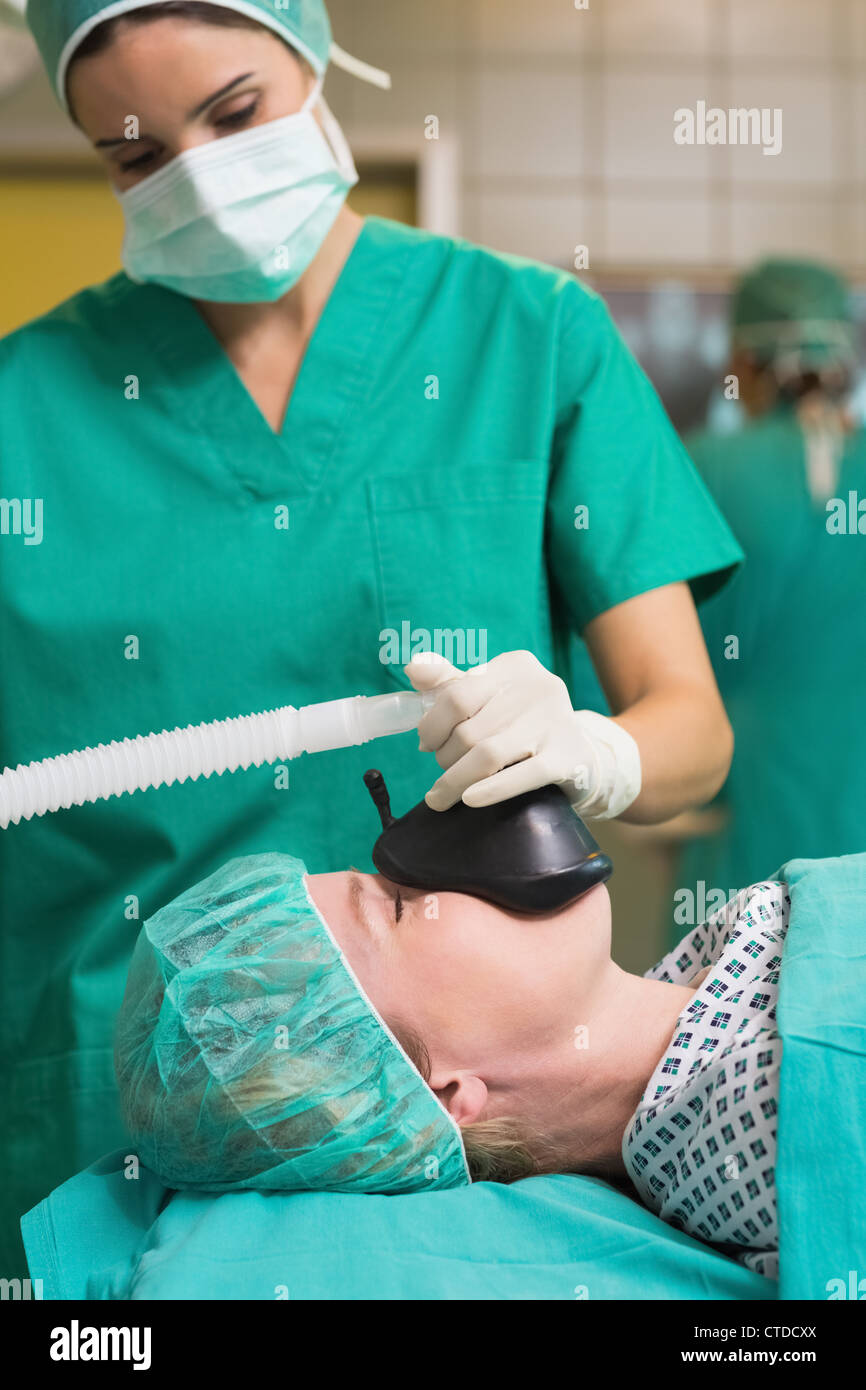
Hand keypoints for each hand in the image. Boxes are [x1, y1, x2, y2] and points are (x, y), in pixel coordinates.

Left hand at [406, 649, 639, 816]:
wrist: (583, 756)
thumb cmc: (523, 724)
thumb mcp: (491, 697)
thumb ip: (452, 684)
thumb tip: (413, 666)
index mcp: (514, 667)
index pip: (456, 694)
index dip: (432, 725)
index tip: (425, 744)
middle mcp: (538, 687)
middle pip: (469, 730)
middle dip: (445, 758)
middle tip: (440, 776)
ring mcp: (555, 722)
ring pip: (487, 754)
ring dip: (455, 780)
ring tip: (441, 797)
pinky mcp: (567, 757)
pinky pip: (521, 777)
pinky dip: (490, 790)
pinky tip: (470, 800)